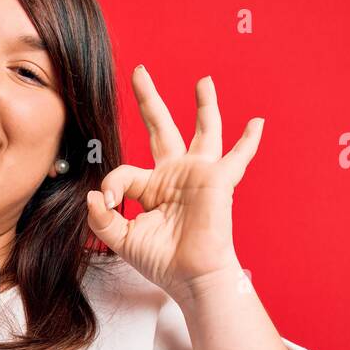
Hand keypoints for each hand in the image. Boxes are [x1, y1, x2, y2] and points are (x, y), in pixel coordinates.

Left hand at [86, 67, 262, 298]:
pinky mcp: (217, 180)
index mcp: (150, 187)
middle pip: (160, 128)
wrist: (190, 277)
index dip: (110, 186)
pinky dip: (248, 141)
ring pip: (202, 130)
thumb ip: (101, 218)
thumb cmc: (161, 261)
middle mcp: (174, 175)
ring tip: (203, 81)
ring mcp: (198, 174)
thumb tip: (93, 196)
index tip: (106, 203)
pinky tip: (257, 123)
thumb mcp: (121, 238)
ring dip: (204, 105)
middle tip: (139, 72)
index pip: (123, 170)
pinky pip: (237, 156)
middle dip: (149, 99)